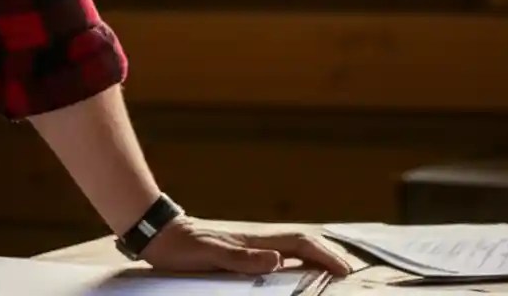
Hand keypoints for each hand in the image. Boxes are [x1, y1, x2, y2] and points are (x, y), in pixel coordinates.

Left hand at [140, 217, 354, 276]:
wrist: (160, 235)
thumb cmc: (183, 248)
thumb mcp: (211, 255)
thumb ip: (242, 259)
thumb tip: (277, 261)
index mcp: (255, 240)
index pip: (300, 243)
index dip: (324, 255)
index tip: (344, 270)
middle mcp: (256, 240)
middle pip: (301, 244)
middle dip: (326, 254)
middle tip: (347, 271)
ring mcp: (248, 245)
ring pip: (290, 249)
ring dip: (312, 258)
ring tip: (330, 272)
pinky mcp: (238, 253)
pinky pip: (275, 256)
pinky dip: (293, 263)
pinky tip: (293, 272)